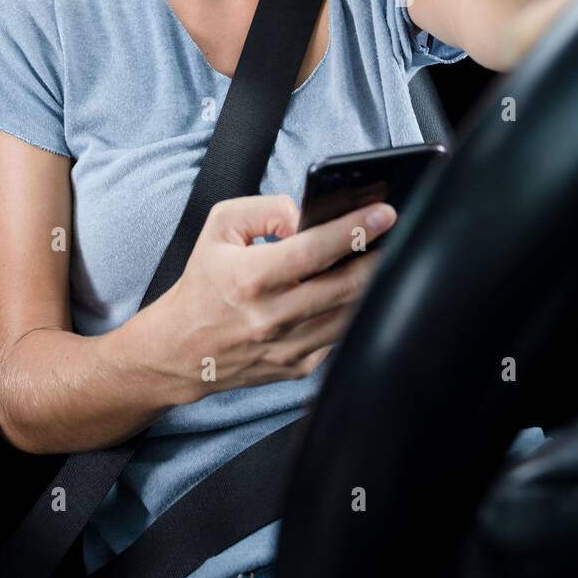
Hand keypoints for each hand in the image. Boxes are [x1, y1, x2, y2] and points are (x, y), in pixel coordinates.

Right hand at [156, 193, 396, 400]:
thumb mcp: (220, 227)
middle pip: (343, 286)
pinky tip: (354, 292)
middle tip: (399, 234)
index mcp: (249, 279)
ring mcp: (287, 348)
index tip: (384, 213)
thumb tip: (309, 215)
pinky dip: (349, 312)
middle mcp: (270, 318)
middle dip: (379, 257)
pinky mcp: (297, 369)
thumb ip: (267, 209)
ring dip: (370, 286)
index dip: (353, 230)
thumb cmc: (202, 284)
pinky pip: (337, 336)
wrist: (178, 351)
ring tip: (383, 259)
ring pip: (348, 315)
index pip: (313, 251)